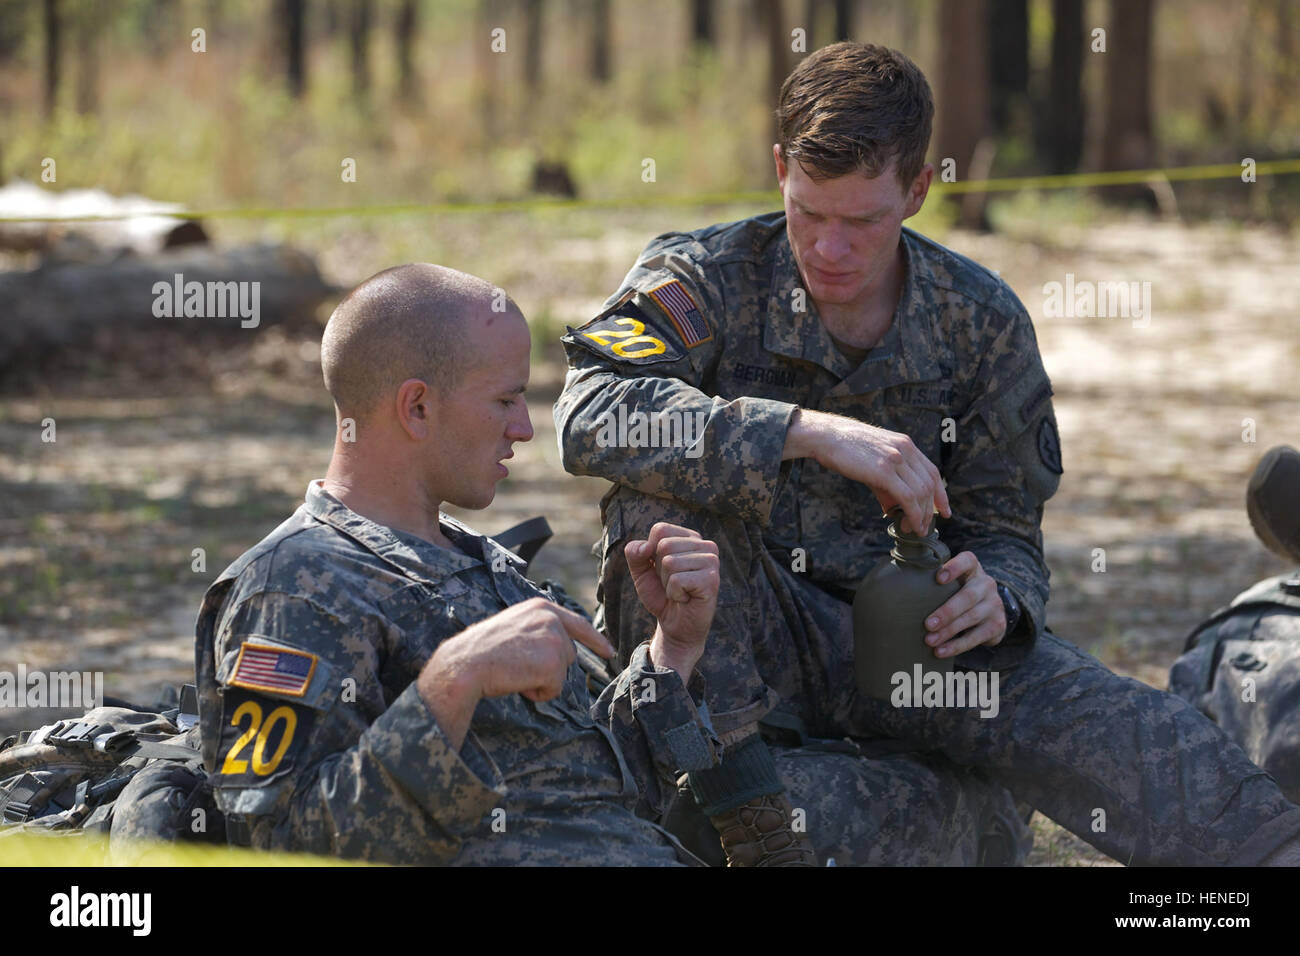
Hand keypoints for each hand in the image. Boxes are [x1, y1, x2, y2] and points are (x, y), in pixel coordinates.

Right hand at [418, 597, 613, 748]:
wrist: (466, 664)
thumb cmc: (481, 650)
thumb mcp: (513, 627)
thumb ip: (538, 631)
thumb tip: (560, 648)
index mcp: (541, 607)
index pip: (577, 624)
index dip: (595, 641)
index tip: (609, 652)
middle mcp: (552, 618)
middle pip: (568, 654)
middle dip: (548, 668)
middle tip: (516, 666)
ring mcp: (555, 639)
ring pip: (562, 672)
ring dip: (541, 680)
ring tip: (514, 672)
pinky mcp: (554, 662)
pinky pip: (555, 689)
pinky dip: (538, 693)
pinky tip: (517, 682)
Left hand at [625, 522, 719, 679]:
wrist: (676, 626)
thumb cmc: (662, 595)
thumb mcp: (641, 572)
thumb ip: (635, 554)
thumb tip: (645, 547)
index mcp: (690, 538)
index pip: (660, 530)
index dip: (651, 553)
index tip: (663, 570)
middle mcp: (705, 545)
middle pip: (664, 545)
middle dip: (660, 570)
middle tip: (674, 583)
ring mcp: (711, 561)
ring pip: (670, 562)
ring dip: (668, 583)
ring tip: (680, 591)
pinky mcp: (711, 579)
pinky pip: (677, 580)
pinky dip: (675, 593)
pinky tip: (686, 598)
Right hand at [784, 409, 950, 534]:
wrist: (827, 436)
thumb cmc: (846, 449)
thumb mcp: (873, 462)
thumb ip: (886, 485)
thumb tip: (893, 509)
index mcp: (906, 444)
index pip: (932, 472)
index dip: (941, 494)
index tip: (944, 512)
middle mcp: (905, 450)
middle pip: (929, 485)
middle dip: (930, 511)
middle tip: (922, 528)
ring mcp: (896, 459)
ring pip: (921, 493)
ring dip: (921, 516)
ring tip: (914, 529)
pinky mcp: (884, 471)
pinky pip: (908, 497)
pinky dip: (913, 514)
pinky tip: (909, 524)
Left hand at [923, 551, 1005, 657]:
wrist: (990, 610)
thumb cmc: (958, 592)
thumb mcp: (952, 582)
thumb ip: (931, 580)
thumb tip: (890, 587)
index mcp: (973, 568)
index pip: (967, 561)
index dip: (954, 568)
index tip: (938, 578)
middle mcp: (986, 584)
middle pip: (968, 596)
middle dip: (947, 611)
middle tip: (927, 624)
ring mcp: (994, 605)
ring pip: (972, 617)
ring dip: (949, 631)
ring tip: (929, 640)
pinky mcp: (997, 625)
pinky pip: (976, 637)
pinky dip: (957, 646)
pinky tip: (941, 651)